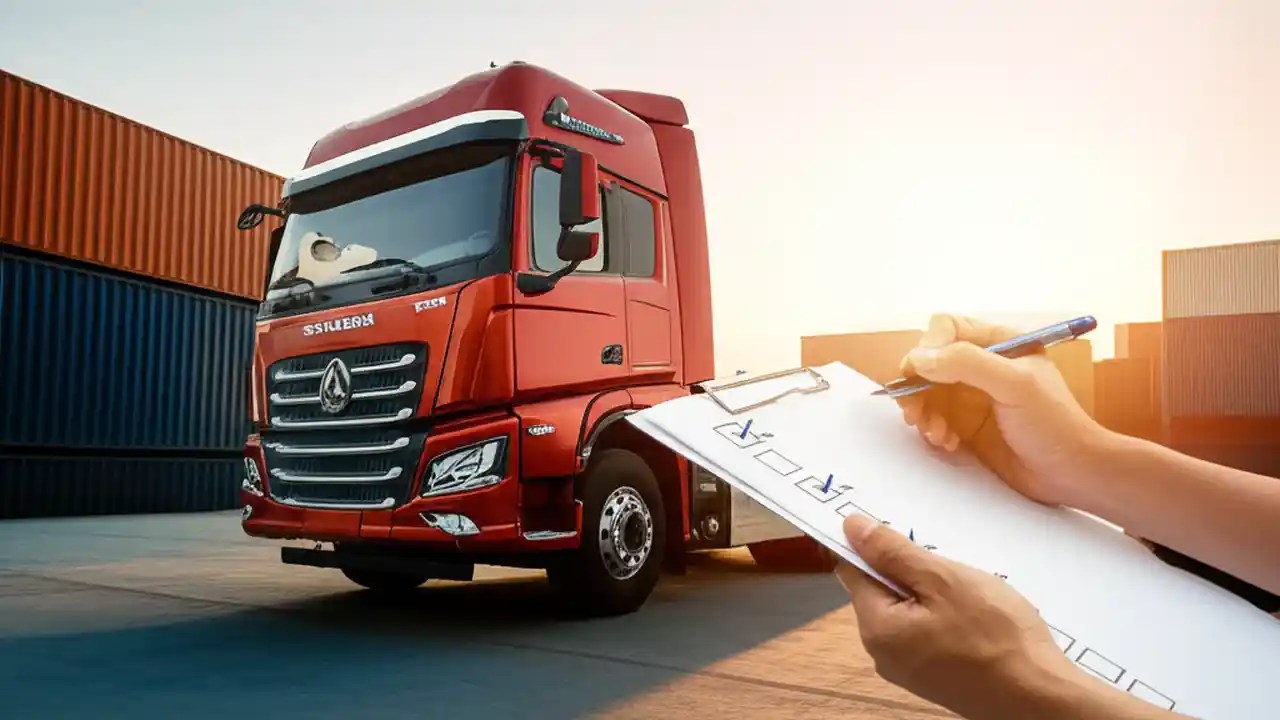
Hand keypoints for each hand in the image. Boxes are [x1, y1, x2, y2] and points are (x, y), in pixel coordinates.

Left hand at [835, 515, 1178, 719]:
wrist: (1041, 699)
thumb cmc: (997, 640)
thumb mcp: (943, 580)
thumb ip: (893, 552)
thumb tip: (852, 528)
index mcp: (877, 628)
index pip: (853, 569)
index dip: (869, 541)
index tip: (893, 523)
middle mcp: (883, 652)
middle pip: (881, 589)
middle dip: (908, 566)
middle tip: (946, 559)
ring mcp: (909, 667)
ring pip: (908, 608)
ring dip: (932, 589)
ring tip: (968, 587)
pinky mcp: (935, 674)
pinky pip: (927, 629)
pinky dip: (945, 612)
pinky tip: (975, 611)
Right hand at [896, 314, 1107, 506]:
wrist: (1071, 473)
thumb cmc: (1052, 423)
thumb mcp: (1015, 384)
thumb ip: (967, 363)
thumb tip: (918, 359)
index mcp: (999, 343)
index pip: (947, 329)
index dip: (927, 348)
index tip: (917, 375)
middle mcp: (982, 365)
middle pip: (929, 362)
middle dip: (916, 386)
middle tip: (914, 413)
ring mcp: (974, 396)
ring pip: (927, 392)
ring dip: (922, 412)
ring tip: (936, 434)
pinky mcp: (968, 424)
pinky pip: (934, 418)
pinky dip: (933, 430)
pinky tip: (949, 443)